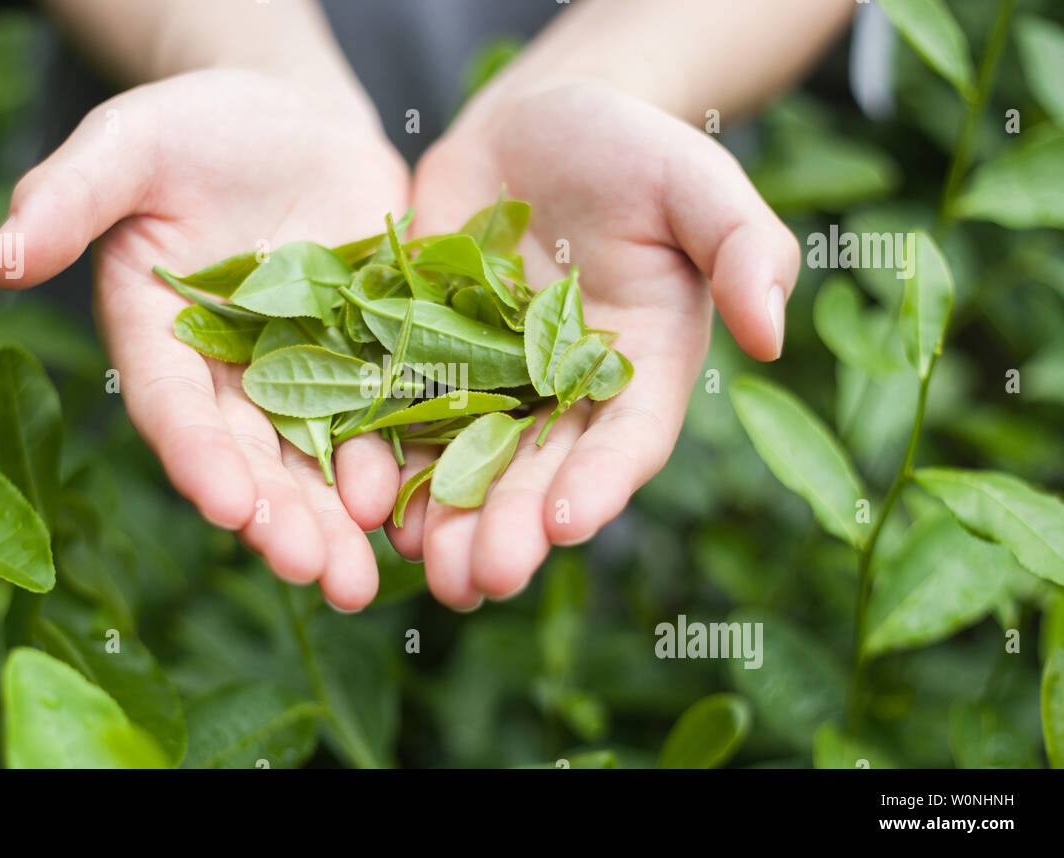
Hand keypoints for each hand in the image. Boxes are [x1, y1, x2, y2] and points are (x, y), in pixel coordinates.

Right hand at [0, 69, 408, 610]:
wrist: (293, 119)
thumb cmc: (196, 124)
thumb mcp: (129, 145)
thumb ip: (70, 198)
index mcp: (162, 343)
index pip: (176, 412)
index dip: (199, 460)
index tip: (227, 504)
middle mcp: (233, 378)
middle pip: (257, 459)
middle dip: (283, 520)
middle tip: (316, 575)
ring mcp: (310, 374)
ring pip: (326, 460)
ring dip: (346, 520)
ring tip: (365, 578)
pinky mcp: (372, 359)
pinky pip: (392, 418)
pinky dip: (407, 463)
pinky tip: (426, 509)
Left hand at [393, 80, 799, 609]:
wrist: (536, 126)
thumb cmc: (633, 150)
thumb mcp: (698, 184)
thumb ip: (744, 250)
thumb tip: (770, 336)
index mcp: (641, 371)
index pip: (625, 441)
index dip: (598, 484)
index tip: (568, 524)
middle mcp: (565, 395)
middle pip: (539, 474)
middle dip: (511, 528)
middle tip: (483, 579)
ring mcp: (492, 383)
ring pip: (468, 465)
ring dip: (447, 521)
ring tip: (427, 570)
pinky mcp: (429, 359)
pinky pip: (407, 419)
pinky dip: (391, 463)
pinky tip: (372, 507)